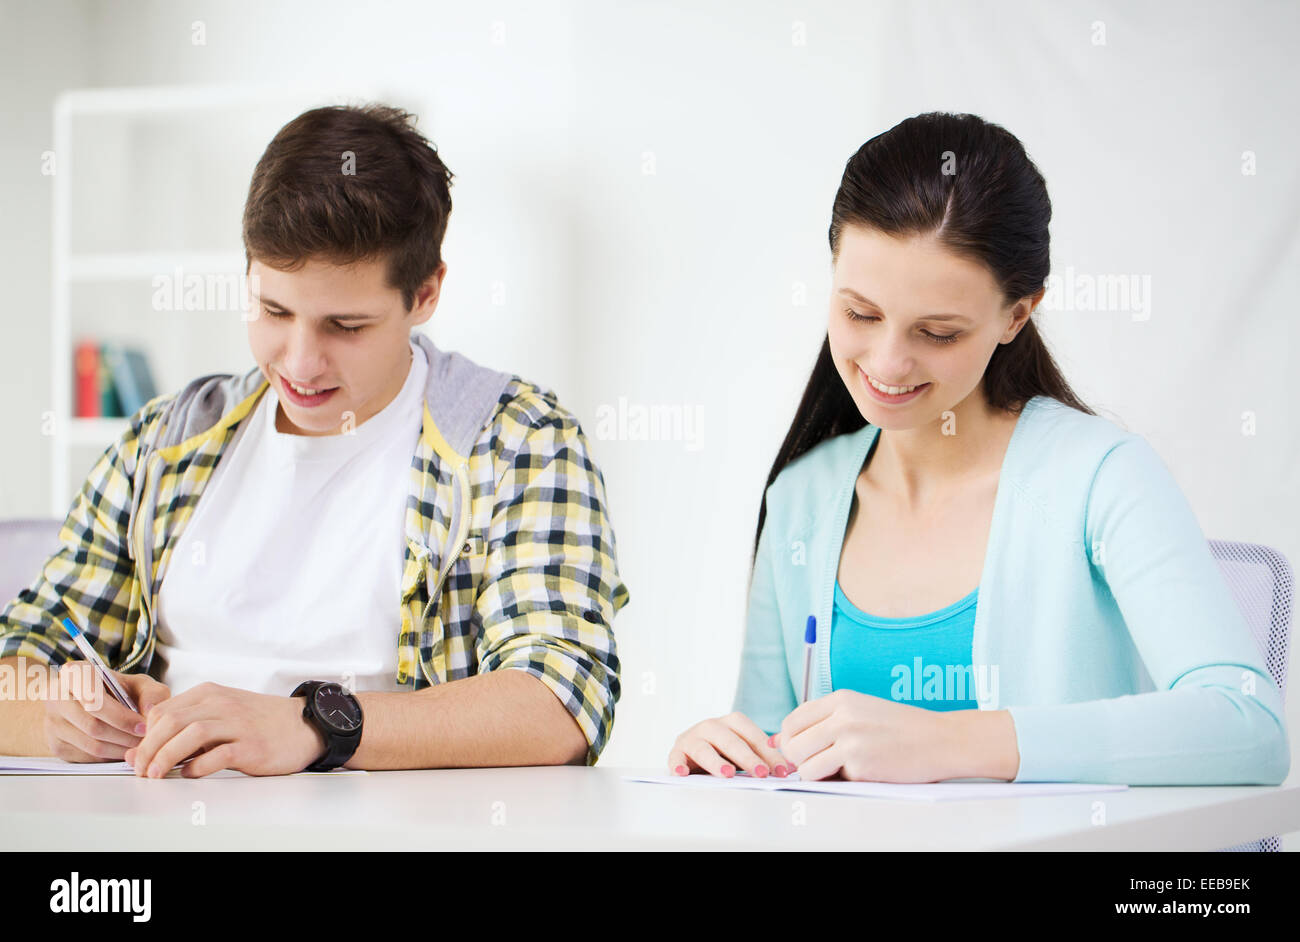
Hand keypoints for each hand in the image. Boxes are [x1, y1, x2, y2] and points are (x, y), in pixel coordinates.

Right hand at [42, 664, 170, 761]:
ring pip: (91, 745)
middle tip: (145, 741)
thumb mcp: (139, 684)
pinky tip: (123, 749)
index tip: (143, 727)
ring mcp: (52, 722)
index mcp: (75, 673)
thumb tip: (151, 711)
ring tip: (139, 746)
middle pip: (93, 726)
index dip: (122, 717)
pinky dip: (110, 757)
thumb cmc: (119, 691)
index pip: (94, 701)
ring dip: (120, 750)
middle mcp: (56, 696)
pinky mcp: (55, 745)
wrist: (93, 703)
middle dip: (125, 736)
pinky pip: (87, 758)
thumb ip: (152, 693)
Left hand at [124, 682, 325, 778]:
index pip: (162, 710)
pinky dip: (198, 767)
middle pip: (171, 722)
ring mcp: (238, 724)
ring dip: (166, 757)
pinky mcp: (251, 746)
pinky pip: (218, 755)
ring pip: (191, 735)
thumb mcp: (221, 715)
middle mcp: (222, 705)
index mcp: (210, 694)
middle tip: (140, 770)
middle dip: (148, 749)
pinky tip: (190, 774)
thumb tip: (142, 751)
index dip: (144, 736)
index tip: (139, 755)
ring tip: (156, 775)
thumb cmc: (259, 722)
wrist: (303, 725)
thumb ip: (185, 728)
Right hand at [667, 710, 792, 777]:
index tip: (782, 771)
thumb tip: (792, 767)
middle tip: (761, 772)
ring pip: (704, 749)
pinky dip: (678, 765)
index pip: (752, 736)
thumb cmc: (723, 750)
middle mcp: (712, 726)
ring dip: (716, 762)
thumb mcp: (744, 749)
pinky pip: (676, 758)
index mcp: (732, 722)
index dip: (769, 753)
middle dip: (747, 757)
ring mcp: (692, 737)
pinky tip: (683, 773)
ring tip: (728, 774)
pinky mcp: (677, 751)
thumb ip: (764, 756)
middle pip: (730, 741)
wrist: (692, 749)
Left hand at [774, 689, 959, 782]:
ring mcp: (849, 740)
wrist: (941, 740)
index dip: (790, 740)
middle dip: (799, 761)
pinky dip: (840, 782)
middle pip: (792, 744)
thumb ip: (827, 721)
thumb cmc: (903, 729)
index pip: (792, 720)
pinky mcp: (859, 764)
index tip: (802, 751)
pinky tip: (862, 772)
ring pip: (804, 767)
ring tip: (840, 771)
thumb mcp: (862, 711)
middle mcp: (841, 716)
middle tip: (819, 766)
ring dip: (817, 775)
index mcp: (840, 700)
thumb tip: (783, 741)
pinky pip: (830, 780)